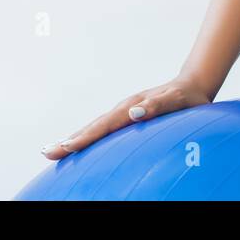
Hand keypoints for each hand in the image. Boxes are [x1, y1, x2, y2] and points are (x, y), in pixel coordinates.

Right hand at [41, 74, 212, 159]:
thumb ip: (157, 106)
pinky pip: (104, 129)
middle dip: (70, 140)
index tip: (65, 148)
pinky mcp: (128, 117)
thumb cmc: (187, 97)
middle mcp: (124, 108)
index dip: (84, 138)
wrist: (193, 86)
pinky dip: (89, 137)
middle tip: (46, 153)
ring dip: (75, 139)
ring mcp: (124, 112)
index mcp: (132, 106)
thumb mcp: (176, 100)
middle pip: (93, 127)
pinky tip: (79, 146)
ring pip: (95, 127)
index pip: (104, 125)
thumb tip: (134, 114)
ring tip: (54, 151)